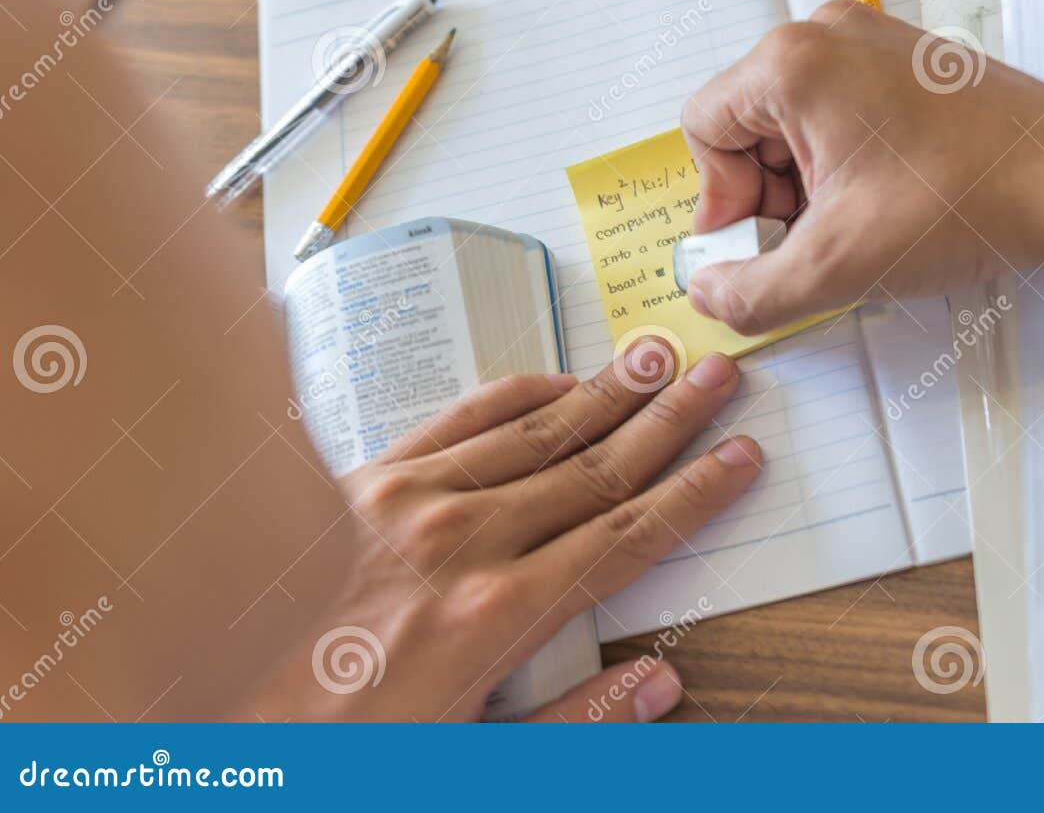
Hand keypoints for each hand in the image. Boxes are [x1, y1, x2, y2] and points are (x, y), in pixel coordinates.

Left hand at [246, 343, 757, 721]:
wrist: (228, 718)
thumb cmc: (358, 745)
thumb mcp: (479, 760)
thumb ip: (579, 724)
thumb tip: (662, 682)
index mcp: (499, 616)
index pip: (628, 536)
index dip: (695, 493)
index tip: (739, 456)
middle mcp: (464, 544)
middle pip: (596, 468)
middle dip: (667, 421)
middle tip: (715, 376)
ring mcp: (413, 501)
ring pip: (538, 433)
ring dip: (607, 393)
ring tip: (656, 358)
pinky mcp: (368, 479)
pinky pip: (462, 419)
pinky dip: (518, 394)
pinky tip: (560, 379)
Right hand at [680, 0, 1043, 333]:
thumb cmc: (969, 198)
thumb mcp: (838, 265)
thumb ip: (753, 290)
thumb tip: (713, 293)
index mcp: (793, 62)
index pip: (704, 127)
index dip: (723, 199)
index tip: (760, 242)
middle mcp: (828, 34)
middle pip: (749, 120)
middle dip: (769, 193)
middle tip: (811, 242)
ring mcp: (874, 41)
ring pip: (796, 118)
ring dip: (808, 182)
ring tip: (856, 227)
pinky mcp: (910, 61)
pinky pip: (843, 109)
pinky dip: (846, 161)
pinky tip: (884, 204)